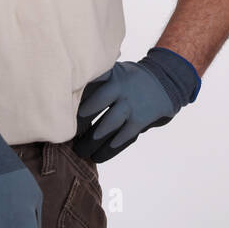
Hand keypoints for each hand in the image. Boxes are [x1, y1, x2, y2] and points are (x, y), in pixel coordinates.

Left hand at [72, 47, 200, 162]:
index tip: (60, 111)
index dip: (73, 99)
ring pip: (106, 126)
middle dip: (79, 124)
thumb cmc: (132, 78)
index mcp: (111, 73)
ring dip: (92, 142)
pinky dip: (109, 149)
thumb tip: (70, 100)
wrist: (168, 79)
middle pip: (93, 106)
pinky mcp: (140, 120)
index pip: (88, 84)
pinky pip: (122, 138)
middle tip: (68, 136)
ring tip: (81, 152)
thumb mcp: (116, 71)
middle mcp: (120, 87)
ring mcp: (131, 104)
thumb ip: (98, 82)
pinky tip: (98, 156)